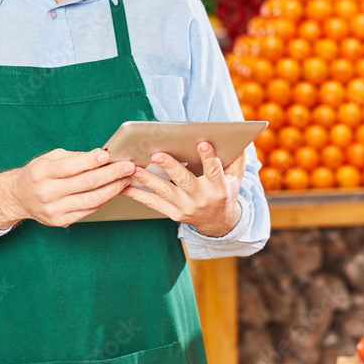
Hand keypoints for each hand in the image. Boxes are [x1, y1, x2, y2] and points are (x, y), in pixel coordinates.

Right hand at [0, 149, 133, 228]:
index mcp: (41, 173)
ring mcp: (54, 209)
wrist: (19, 197)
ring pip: (91, 200)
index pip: (70, 167)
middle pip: (85, 184)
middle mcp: (46, 192)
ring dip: (113, 189)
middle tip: (127, 167)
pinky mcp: (61, 220)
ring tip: (126, 179)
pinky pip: (88, 210)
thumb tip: (101, 155)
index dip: (90, 161)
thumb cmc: (38, 174)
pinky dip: (104, 200)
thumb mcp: (50, 158)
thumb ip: (75, 157)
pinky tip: (114, 191)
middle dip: (111, 174)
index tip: (107, 155)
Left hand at [119, 141, 245, 236]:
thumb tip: (240, 139)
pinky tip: (123, 185)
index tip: (202, 143)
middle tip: (157, 154)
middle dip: (170, 167)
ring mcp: (186, 207)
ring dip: (147, 179)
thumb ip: (237, 158)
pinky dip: (137, 194)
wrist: (219, 224)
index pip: (214, 170)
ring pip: (164, 191)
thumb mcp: (236, 178)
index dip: (208, 157)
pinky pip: (153, 203)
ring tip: (133, 167)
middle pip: (184, 180)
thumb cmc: (226, 192)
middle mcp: (201, 198)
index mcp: (219, 187)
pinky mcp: (174, 214)